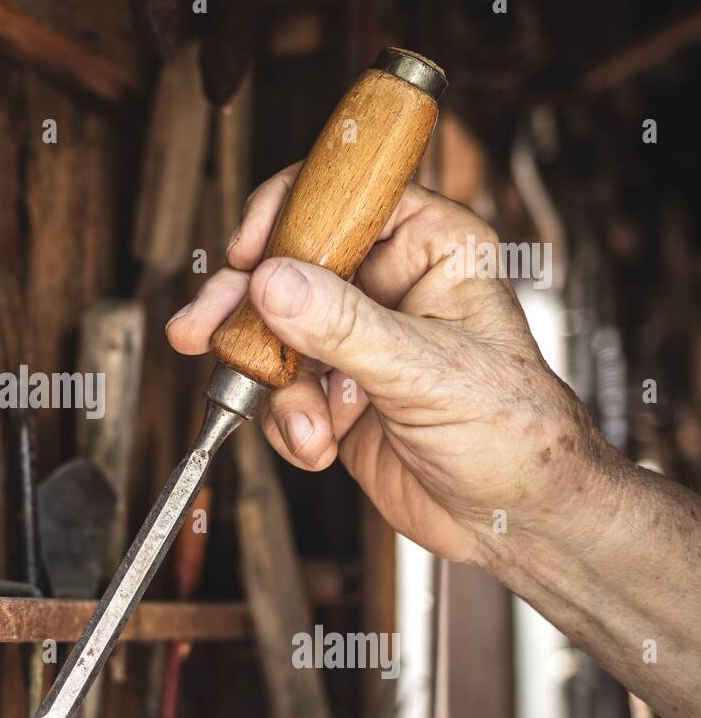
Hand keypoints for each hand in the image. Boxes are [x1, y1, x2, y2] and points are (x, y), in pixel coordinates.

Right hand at [166, 164, 615, 569]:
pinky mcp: (332, 393)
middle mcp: (385, 286)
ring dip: (276, 389)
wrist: (515, 520)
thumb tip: (273, 283)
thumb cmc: (515, 432)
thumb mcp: (427, 371)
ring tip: (305, 427)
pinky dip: (287, 426)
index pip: (345, 196)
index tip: (249, 253)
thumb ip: (344, 326)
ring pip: (272, 336)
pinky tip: (320, 449)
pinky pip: (277, 392)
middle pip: (286, 266)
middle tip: (201, 331)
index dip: (288, 213)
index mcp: (428, 248)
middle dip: (243, 309)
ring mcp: (354, 341)